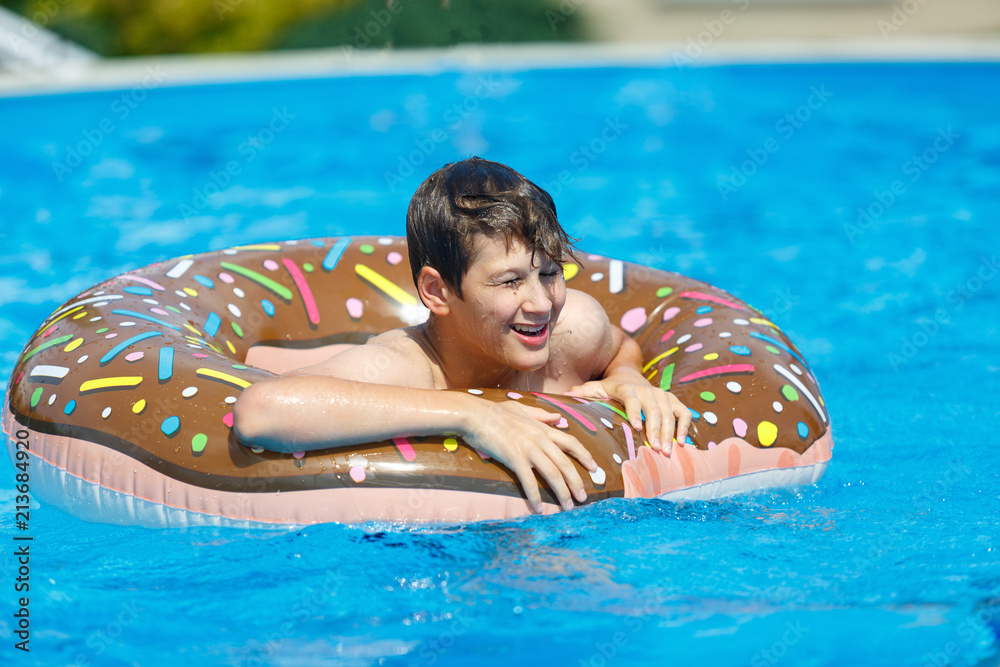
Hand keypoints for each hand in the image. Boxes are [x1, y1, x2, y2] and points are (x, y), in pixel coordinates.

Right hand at [462, 400, 597, 512]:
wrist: (474, 415)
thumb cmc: (494, 412)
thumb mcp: (521, 409)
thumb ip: (540, 415)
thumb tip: (557, 417)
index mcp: (542, 428)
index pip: (571, 442)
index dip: (584, 456)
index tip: (594, 468)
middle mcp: (539, 439)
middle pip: (565, 463)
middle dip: (577, 482)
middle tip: (583, 498)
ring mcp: (528, 448)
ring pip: (552, 473)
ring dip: (562, 492)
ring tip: (568, 507)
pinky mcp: (514, 457)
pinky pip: (528, 480)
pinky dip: (534, 495)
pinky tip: (538, 508)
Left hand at [567, 371, 691, 455]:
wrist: (629, 375)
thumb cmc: (610, 388)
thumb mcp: (596, 387)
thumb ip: (583, 392)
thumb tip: (565, 395)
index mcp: (626, 388)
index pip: (631, 398)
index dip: (635, 411)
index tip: (637, 428)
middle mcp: (646, 390)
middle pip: (653, 409)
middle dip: (656, 430)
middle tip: (657, 450)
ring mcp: (661, 394)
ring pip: (669, 412)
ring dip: (670, 432)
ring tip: (667, 452)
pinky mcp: (672, 400)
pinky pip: (683, 412)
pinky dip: (685, 426)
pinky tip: (682, 443)